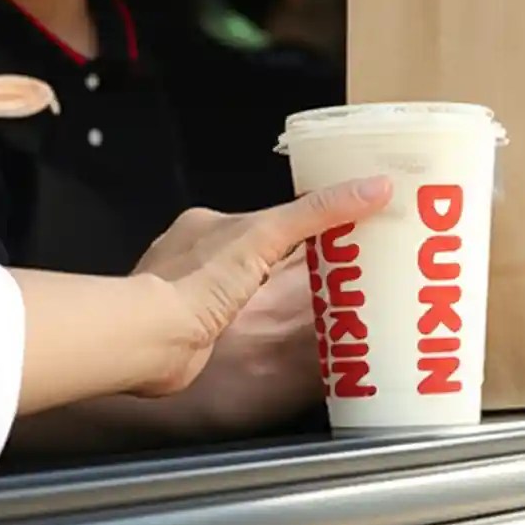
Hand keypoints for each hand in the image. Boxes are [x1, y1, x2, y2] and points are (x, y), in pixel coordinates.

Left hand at [132, 176, 391, 399]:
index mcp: (209, 222)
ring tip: (315, 301)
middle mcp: (195, 254)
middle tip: (338, 270)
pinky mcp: (193, 328)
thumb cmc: (196, 282)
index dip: (306, 221)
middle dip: (291, 260)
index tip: (342, 227)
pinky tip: (273, 330)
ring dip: (273, 292)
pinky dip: (255, 320)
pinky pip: (234, 318)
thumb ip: (318, 212)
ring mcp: (191, 293)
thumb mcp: (267, 235)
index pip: (268, 216)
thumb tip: (373, 186)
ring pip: (245, 285)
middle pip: (257, 251)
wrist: (151, 338)